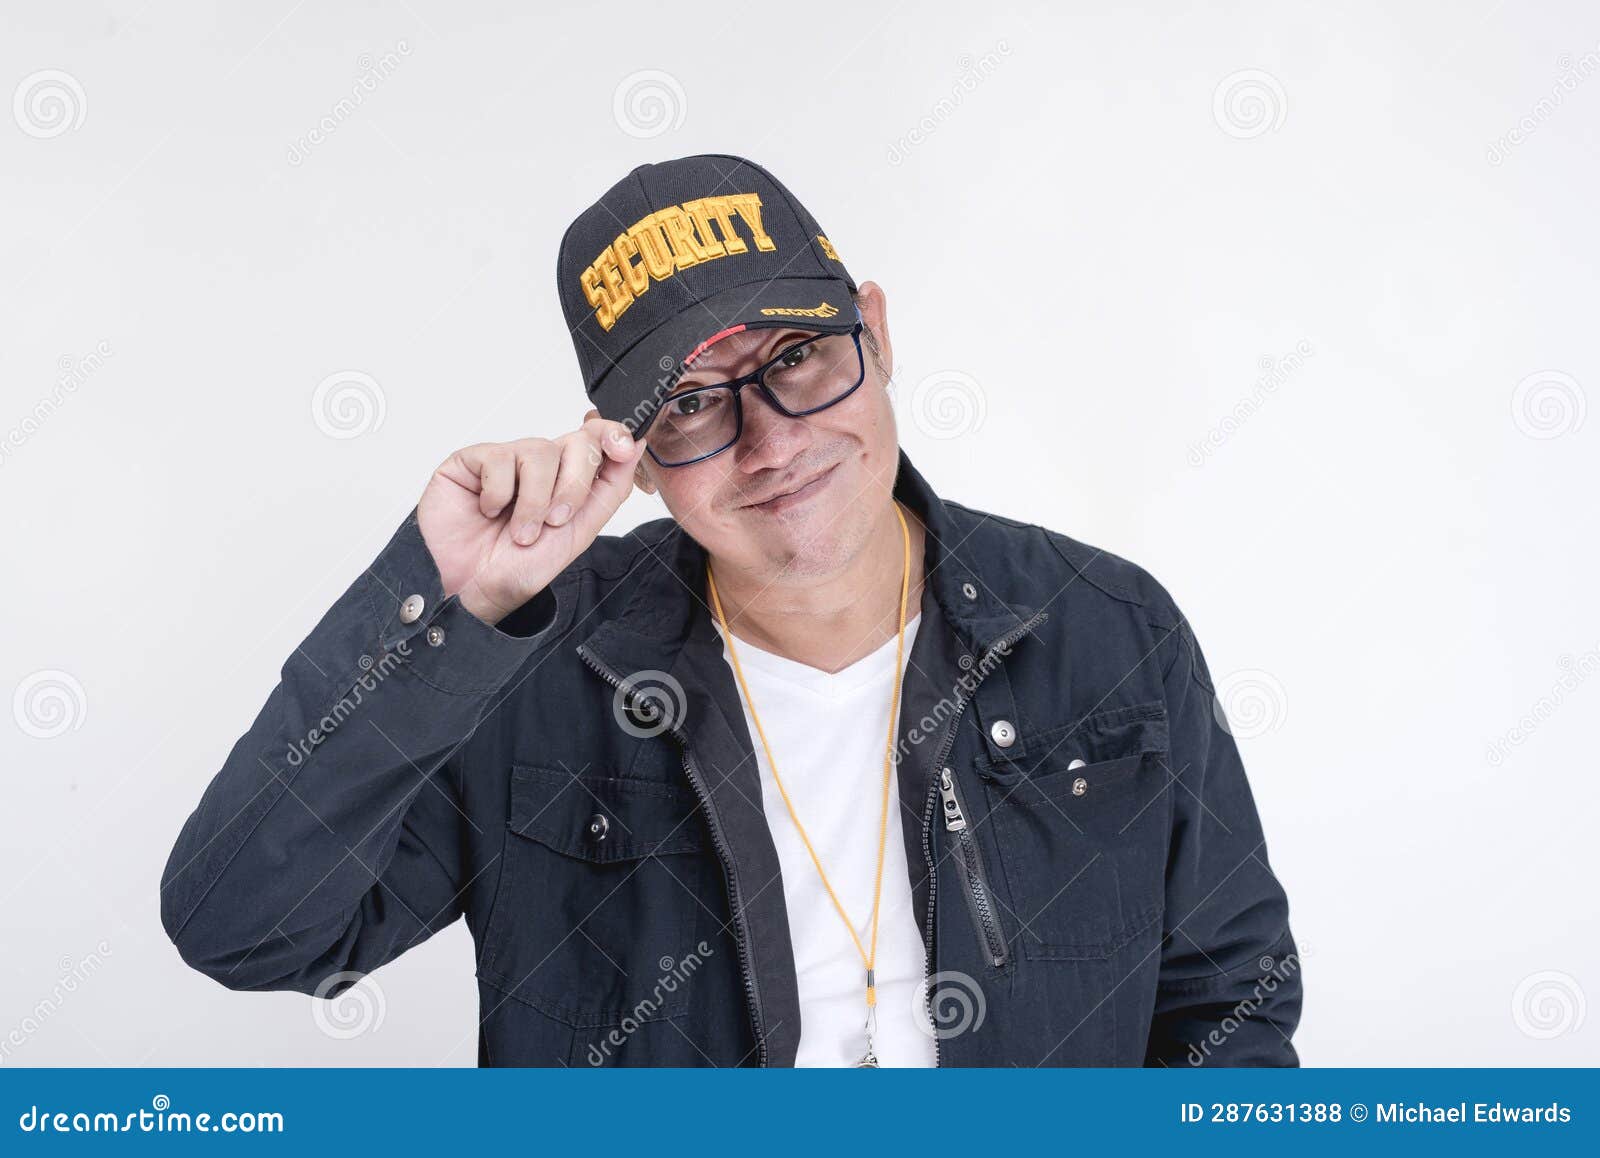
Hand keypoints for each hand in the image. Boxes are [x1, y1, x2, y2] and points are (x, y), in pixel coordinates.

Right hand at [417, 411, 646, 624]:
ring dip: (535, 500)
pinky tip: (487, 512)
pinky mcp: (471, 460)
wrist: (472, 590)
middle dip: (574, 486)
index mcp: (567, 479)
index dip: (613, 435)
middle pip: (576, 442)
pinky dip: (498, 494)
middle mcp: (539, 465)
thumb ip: (609, 488)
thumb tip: (635, 444)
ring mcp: (505, 460)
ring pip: (540, 451)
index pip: (597, 439)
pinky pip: (500, 458)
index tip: (623, 448)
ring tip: (520, 532)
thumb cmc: (518, 567)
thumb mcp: (579, 531)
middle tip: (555, 522)